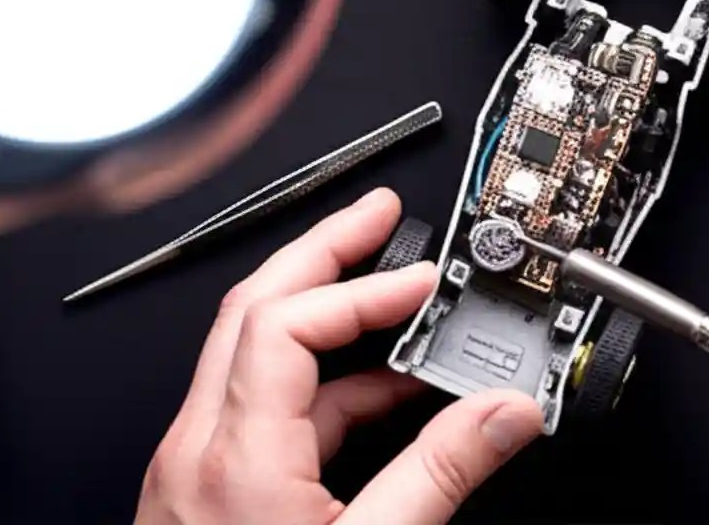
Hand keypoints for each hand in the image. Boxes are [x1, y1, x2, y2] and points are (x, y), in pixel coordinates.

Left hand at [135, 188, 544, 524]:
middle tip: (379, 217)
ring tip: (405, 310)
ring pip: (260, 357)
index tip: (425, 282)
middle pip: (255, 309)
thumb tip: (508, 412)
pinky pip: (270, 411)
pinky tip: (387, 399)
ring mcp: (200, 469)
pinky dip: (331, 389)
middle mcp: (200, 448)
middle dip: (324, 254)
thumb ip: (444, 475)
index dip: (359, 287)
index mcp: (232, 454)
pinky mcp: (215, 492)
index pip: (287, 321)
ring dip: (333, 323)